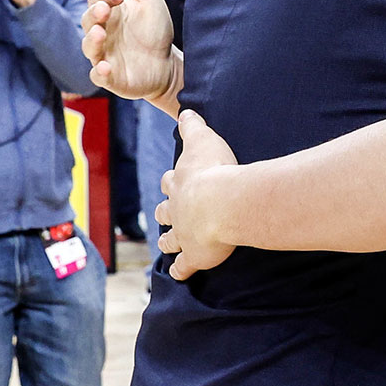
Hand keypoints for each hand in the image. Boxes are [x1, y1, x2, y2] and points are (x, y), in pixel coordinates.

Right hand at [81, 0, 177, 101]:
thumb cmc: (154, 29)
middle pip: (88, 21)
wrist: (168, 64)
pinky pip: (99, 76)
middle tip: (105, 11)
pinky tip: (106, 68)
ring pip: (89, 47)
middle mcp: (102, 32)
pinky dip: (100, 72)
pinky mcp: (111, 77)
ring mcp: (104, 55)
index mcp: (109, 11)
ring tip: (101, 35)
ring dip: (93, 41)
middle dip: (95, 15)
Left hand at [156, 109, 239, 279]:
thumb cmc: (215, 169)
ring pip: (170, 240)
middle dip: (165, 212)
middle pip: (166, 211)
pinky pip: (184, 266)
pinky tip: (180, 274)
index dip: (171, 181)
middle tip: (163, 214)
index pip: (171, 181)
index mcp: (180, 183)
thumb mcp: (203, 139)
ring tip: (165, 244)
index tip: (171, 181)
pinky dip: (181, 270)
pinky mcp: (194, 256)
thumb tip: (186, 111)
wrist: (221, 202)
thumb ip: (193, 126)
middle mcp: (177, 209)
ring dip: (168, 242)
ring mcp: (184, 234)